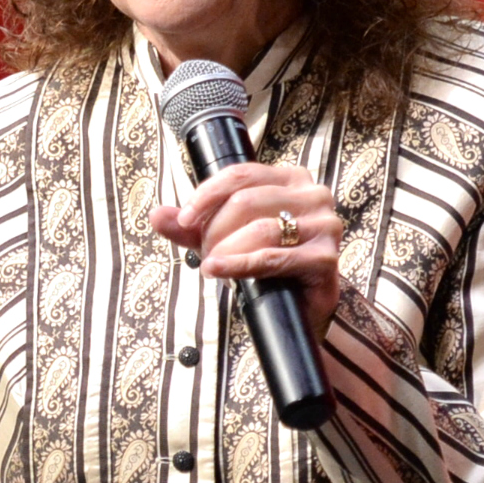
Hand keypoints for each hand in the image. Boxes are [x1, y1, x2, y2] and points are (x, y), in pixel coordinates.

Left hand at [150, 162, 342, 338]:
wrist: (297, 308)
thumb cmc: (264, 266)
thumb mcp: (222, 239)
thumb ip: (192, 227)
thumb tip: (157, 215)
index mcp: (291, 179)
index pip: (241, 174)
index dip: (207, 195)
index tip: (185, 219)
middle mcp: (314, 195)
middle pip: (246, 201)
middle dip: (215, 230)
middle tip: (205, 253)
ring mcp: (325, 225)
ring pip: (260, 229)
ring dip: (225, 249)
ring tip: (212, 266)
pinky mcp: (326, 258)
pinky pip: (272, 257)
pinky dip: (240, 265)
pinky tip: (218, 270)